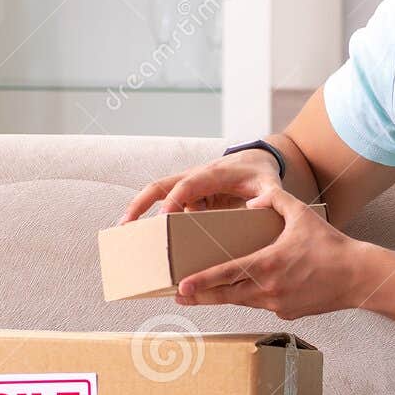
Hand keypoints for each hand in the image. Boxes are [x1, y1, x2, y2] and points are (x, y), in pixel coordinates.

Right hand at [115, 148, 282, 224]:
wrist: (256, 160)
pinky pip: (167, 202)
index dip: (174, 200)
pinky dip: (154, 216)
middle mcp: (195, 177)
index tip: (164, 218)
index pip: (188, 185)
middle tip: (126, 225)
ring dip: (140, 210)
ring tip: (124, 231)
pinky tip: (146, 235)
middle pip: (160, 186)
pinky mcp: (188, 194)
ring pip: (158, 193)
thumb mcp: (270, 184)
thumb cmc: (260, 173)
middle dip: (141, 203)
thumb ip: (270, 196)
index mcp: (213, 174)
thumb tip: (256, 207)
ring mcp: (188, 185)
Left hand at [174, 186, 370, 319]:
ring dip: (223, 297)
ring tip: (203, 295)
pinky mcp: (288, 312)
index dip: (202, 281)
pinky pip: (263, 304)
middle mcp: (269, 289)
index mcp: (268, 264)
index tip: (182, 286)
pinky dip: (253, 297)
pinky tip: (250, 290)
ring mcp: (278, 304)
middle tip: (179, 295)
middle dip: (201, 296)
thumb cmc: (331, 246)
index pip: (227, 274)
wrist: (358, 276)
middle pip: (227, 296)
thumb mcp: (301, 214)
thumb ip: (275, 200)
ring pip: (243, 301)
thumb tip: (252, 198)